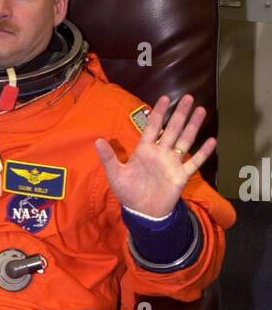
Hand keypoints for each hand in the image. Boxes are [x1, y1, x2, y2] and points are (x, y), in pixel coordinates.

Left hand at [95, 94, 216, 218]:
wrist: (142, 212)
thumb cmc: (129, 192)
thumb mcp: (115, 175)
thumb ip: (109, 158)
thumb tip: (97, 140)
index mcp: (145, 150)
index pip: (152, 127)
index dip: (158, 113)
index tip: (165, 98)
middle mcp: (160, 153)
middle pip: (172, 129)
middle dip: (180, 114)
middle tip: (189, 97)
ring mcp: (172, 163)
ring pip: (185, 140)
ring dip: (193, 126)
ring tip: (202, 110)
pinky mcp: (181, 175)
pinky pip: (194, 162)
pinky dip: (203, 153)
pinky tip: (212, 140)